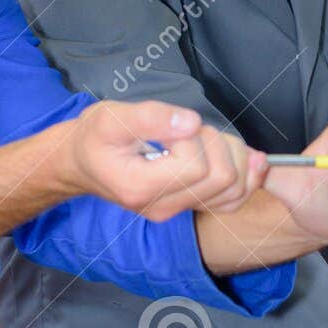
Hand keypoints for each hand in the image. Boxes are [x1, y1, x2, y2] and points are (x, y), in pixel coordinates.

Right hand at [67, 101, 266, 222]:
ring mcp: (177, 210)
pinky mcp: (189, 206)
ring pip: (235, 190)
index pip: (196, 167)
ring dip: (232, 155)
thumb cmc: (93, 138)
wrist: (82, 163)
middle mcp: (163, 206)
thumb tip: (190, 123)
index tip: (172, 126)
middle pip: (222, 179)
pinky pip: (233, 199)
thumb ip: (151, 118)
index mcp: (141, 187)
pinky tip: (237, 154)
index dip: (194, 138)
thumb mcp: (110, 118)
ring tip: (203, 138)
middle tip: (190, 129)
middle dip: (217, 144)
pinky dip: (245, 175)